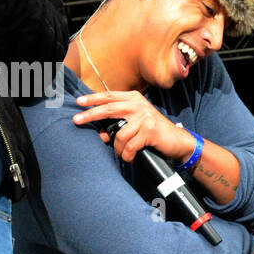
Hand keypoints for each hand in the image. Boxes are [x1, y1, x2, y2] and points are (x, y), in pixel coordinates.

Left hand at [72, 90, 194, 162]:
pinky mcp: (150, 130)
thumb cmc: (153, 133)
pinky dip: (127, 155)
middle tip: (76, 120)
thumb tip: (101, 134)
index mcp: (134, 99)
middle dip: (91, 115)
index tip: (79, 102)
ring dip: (118, 148)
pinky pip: (129, 146)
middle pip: (108, 108)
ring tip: (123, 153)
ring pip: (119, 135)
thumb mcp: (135, 125)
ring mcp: (144, 117)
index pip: (109, 96)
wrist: (177, 141)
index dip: (93, 99)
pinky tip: (130, 157)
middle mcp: (138, 105)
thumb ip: (118, 125)